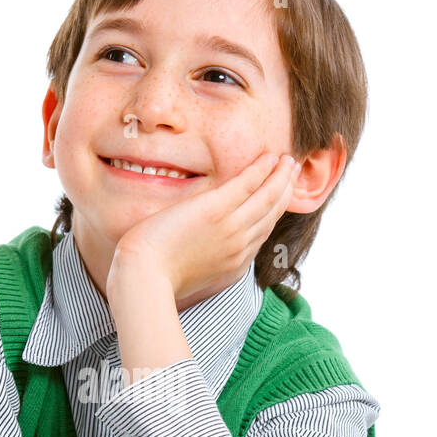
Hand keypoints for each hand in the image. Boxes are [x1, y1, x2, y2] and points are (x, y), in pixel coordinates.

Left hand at [108, 151, 299, 304]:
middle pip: (271, 214)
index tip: (280, 197)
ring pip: (267, 198)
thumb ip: (203, 262)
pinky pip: (247, 184)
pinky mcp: (216, 210)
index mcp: (233, 263)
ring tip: (288, 161)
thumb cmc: (155, 277)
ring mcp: (230, 228)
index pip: (261, 233)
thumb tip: (199, 255)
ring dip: (281, 177)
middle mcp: (239, 246)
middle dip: (285, 192)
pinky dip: (262, 170)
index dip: (275, 212)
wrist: (144, 278)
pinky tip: (269, 157)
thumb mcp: (189, 275)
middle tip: (292, 173)